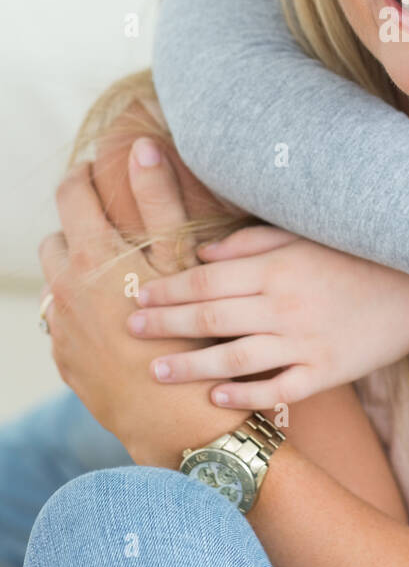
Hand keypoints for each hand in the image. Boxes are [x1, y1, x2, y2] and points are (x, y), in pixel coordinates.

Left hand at [39, 150, 249, 466]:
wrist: (178, 420)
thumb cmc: (191, 334)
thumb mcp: (181, 260)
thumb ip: (158, 200)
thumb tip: (143, 146)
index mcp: (91, 256)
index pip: (71, 192)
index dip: (85, 175)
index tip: (101, 172)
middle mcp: (64, 289)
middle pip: (58, 237)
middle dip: (83, 228)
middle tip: (120, 232)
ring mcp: (60, 328)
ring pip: (58, 283)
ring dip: (81, 273)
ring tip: (122, 280)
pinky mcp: (64, 361)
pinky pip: (64, 322)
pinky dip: (84, 313)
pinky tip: (121, 322)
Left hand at [124, 162, 408, 411]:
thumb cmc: (357, 256)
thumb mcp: (304, 237)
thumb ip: (250, 244)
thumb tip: (200, 253)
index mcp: (278, 267)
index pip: (207, 278)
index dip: (167, 289)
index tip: (136, 296)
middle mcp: (286, 304)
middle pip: (212, 316)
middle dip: (166, 325)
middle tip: (129, 333)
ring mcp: (307, 341)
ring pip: (236, 357)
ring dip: (192, 366)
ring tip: (157, 371)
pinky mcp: (328, 372)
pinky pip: (279, 389)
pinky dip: (246, 394)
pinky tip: (218, 398)